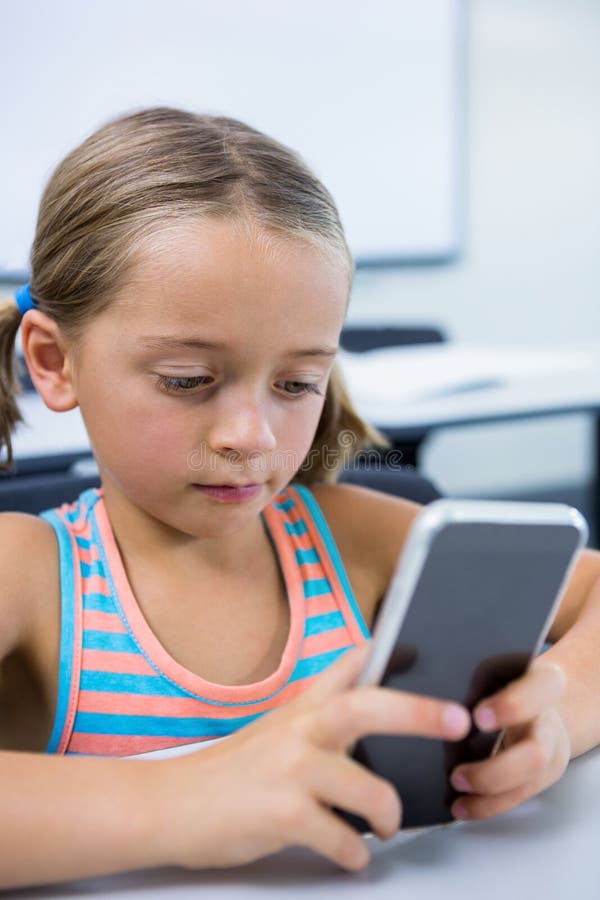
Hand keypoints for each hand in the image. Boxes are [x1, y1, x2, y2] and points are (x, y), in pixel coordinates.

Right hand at [156, 644, 470, 872]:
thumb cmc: (233, 769)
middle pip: (367, 706)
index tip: (425, 646)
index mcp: (303, 705)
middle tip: (457, 719)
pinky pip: (342, 839)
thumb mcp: (277, 726)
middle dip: (418, 711)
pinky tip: (350, 854)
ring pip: (368, 790)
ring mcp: (290, 769)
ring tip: (388, 826)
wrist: (172, 804)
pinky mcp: (281, 814)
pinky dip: (354, 854)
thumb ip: (321, 710)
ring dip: (389, 815)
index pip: (350, 663)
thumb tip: (372, 700)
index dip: (388, 649)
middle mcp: (299, 728)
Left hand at [450, 659, 569, 820]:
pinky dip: (487, 805)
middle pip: (535, 754)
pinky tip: (461, 806)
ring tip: (454, 788)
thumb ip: (473, 687)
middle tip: (456, 773)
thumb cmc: (504, 684)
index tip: (478, 717)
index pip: (539, 690)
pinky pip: (516, 798)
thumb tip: (434, 709)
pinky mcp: (538, 779)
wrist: (537, 706)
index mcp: (541, 683)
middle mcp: (549, 723)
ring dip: (487, 791)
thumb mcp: (490, 672)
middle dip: (496, 770)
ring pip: (527, 783)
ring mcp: (547, 755)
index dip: (512, 706)